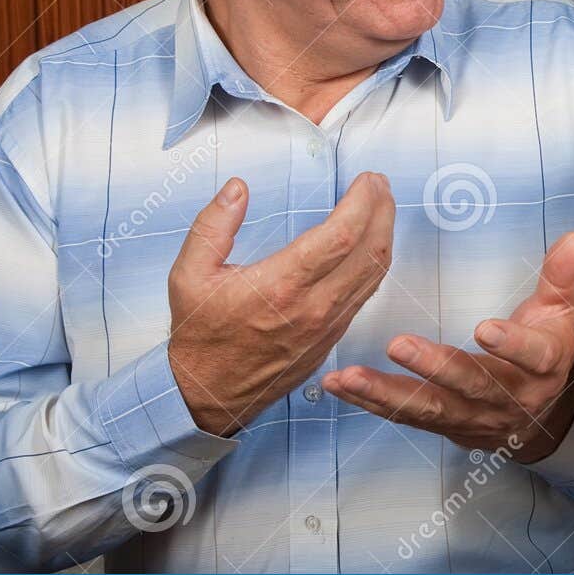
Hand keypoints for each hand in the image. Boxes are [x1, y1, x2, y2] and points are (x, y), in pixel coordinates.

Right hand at [166, 172, 394, 436]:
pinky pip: (365, 295)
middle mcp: (314, 307)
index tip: (367, 179)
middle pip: (370, 251)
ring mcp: (327, 326)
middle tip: (380, 184)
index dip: (364, 202)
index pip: (342, 235)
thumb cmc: (199, 335)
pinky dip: (375, 263)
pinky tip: (370, 244)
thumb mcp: (189, 274)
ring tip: (382, 206)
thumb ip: (213, 226)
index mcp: (282, 286)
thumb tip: (237, 188)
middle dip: (383, 211)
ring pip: (375, 274)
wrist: (207, 395)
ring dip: (385, 235)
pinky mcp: (332, 338)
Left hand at [323, 231, 573, 462]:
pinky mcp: (444, 427)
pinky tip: (339, 386)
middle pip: (471, 385)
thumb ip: (561, 277)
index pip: (531, 356)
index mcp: (542, 366)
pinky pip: (405, 417)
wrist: (540, 419)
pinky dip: (371, 403)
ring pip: (429, 408)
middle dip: (434, 368)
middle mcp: (508, 399)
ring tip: (348, 376)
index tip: (486, 329)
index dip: (512, 345)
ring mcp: (474, 418)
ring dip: (386, 393)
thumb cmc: (546, 351)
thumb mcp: (560, 314)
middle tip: (399, 344)